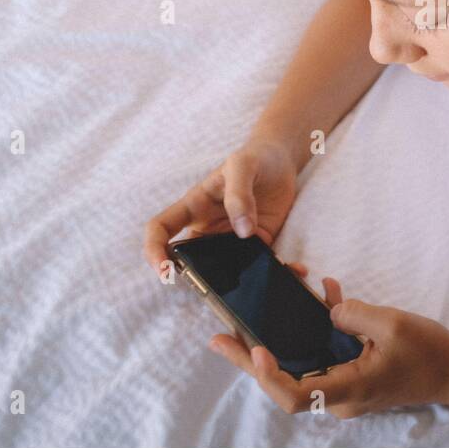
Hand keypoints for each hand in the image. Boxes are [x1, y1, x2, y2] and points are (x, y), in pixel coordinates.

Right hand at [143, 135, 297, 275]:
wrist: (281, 160)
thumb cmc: (254, 157)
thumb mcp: (242, 165)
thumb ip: (239, 194)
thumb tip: (243, 232)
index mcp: (194, 207)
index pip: (161, 229)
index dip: (154, 250)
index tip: (162, 269)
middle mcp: (208, 228)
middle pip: (190, 260)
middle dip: (199, 279)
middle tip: (218, 290)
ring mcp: (232, 239)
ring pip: (225, 269)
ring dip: (239, 283)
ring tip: (262, 284)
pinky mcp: (258, 243)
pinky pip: (260, 264)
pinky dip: (277, 270)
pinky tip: (294, 269)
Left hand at [208, 271, 448, 418]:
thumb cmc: (429, 352)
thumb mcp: (391, 325)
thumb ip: (353, 315)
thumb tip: (327, 311)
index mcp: (348, 390)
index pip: (294, 395)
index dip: (267, 375)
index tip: (255, 348)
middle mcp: (340, 395)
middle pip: (285, 381)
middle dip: (252, 357)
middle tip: (219, 337)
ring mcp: (345, 385)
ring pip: (301, 364)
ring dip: (282, 337)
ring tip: (252, 314)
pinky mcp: (352, 372)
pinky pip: (324, 353)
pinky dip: (317, 328)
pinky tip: (323, 295)